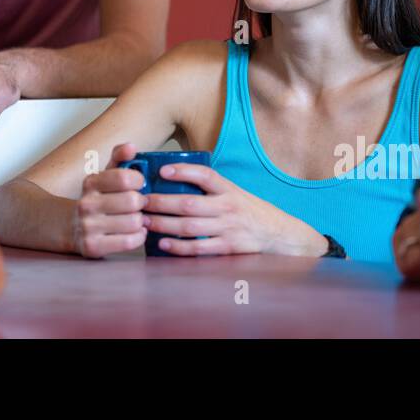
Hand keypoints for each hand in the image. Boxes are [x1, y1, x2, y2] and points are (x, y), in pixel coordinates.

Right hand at [73, 143, 148, 258]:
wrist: (70, 227)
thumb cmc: (97, 199)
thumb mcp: (104, 175)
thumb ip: (119, 158)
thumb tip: (132, 147)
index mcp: (91, 183)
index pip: (124, 177)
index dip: (139, 180)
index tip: (139, 184)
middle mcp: (86, 204)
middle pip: (132, 201)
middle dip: (142, 202)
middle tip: (140, 204)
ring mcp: (88, 227)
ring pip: (134, 222)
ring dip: (141, 221)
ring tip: (136, 218)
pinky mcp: (93, 247)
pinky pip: (129, 241)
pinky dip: (139, 236)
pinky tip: (135, 231)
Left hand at [141, 163, 327, 256]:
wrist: (278, 235)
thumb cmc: (249, 211)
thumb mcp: (235, 192)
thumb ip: (211, 188)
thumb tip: (174, 176)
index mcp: (229, 189)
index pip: (205, 175)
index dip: (183, 171)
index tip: (162, 170)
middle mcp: (228, 207)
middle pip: (189, 203)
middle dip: (161, 202)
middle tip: (140, 201)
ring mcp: (228, 228)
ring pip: (190, 226)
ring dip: (164, 224)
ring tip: (144, 221)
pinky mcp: (228, 248)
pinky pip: (199, 248)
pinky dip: (179, 247)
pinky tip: (163, 243)